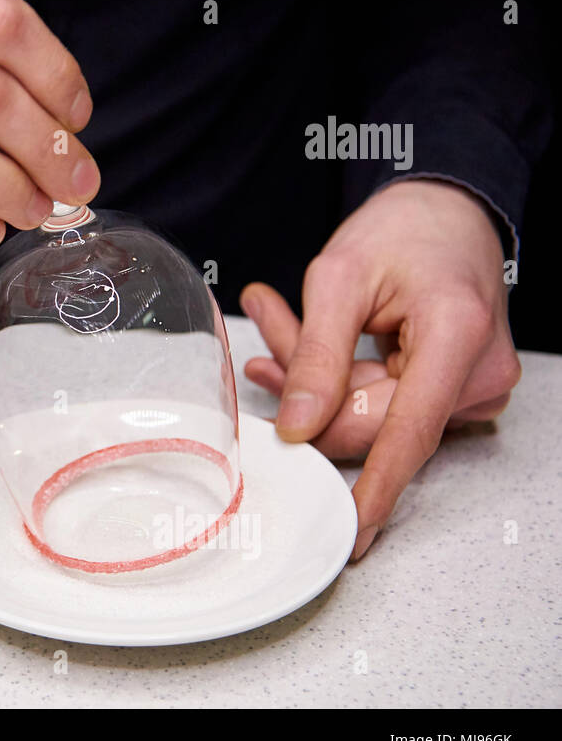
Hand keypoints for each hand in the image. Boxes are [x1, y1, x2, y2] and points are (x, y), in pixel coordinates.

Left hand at [239, 180, 520, 560]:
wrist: (448, 209)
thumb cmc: (402, 230)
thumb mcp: (340, 276)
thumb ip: (315, 353)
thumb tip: (296, 427)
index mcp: (458, 336)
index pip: (407, 434)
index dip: (374, 489)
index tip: (348, 531)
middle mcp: (479, 373)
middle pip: (375, 424)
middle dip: (311, 394)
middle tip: (263, 346)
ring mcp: (473, 386)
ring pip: (372, 414)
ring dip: (320, 382)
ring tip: (278, 323)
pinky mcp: (456, 389)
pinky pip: (386, 403)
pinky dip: (342, 379)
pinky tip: (303, 347)